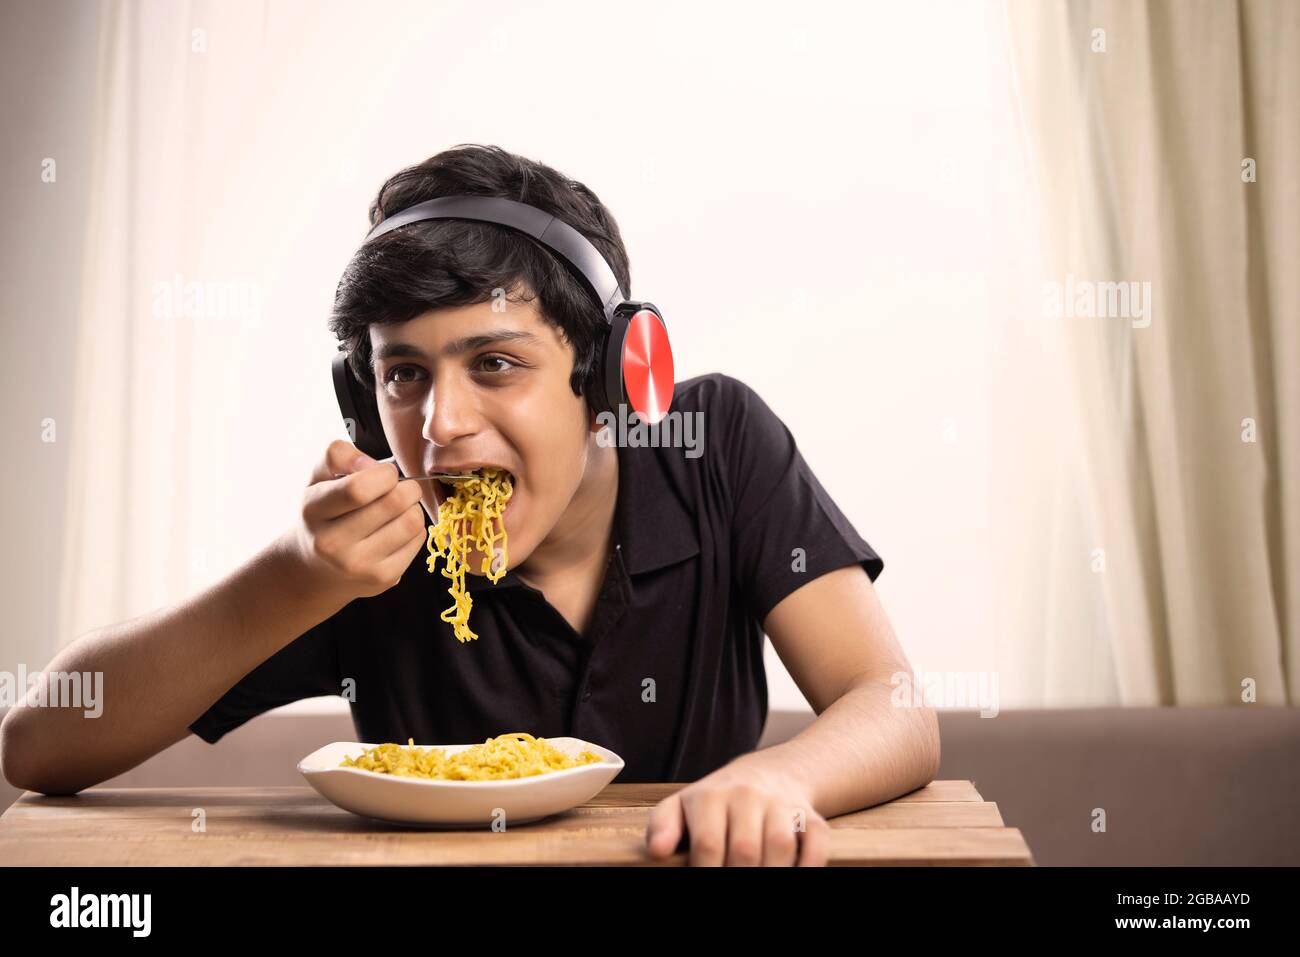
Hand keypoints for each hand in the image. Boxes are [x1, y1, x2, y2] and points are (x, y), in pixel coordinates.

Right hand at [288, 439, 427, 600]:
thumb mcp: (317, 479)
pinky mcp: (383, 578)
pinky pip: (418, 539)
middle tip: (398, 488)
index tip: (384, 474)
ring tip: (397, 508)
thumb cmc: (324, 513)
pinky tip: (396, 529)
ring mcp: (359, 565)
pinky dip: (414, 528)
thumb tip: (372, 465)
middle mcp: (332, 543)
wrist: (315, 569)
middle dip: (406, 486)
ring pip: (412, 521)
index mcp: (314, 511)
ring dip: (412, 507)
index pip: (358, 489)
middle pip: (394, 503)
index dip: (384, 473)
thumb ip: (338, 455)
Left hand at [644, 758, 830, 865]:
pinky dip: (810, 866)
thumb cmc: (716, 802)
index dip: (706, 872)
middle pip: (745, 850)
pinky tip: (795, 874)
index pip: (708, 843)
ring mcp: (781, 804)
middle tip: (731, 886)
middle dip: (737, 876)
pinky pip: (816, 843)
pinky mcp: (810, 816)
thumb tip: (658, 853)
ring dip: (772, 873)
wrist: (768, 775)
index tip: (705, 881)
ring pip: (780, 847)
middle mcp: (747, 796)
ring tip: (759, 881)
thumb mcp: (682, 806)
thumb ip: (663, 827)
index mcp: (711, 796)